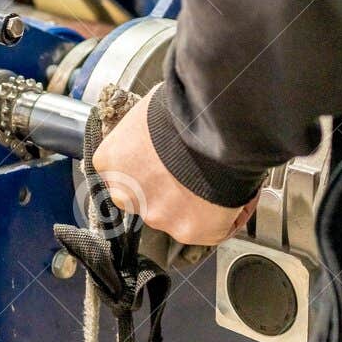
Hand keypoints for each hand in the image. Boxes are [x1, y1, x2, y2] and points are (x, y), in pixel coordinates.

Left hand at [90, 86, 253, 246]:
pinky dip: (222, 218)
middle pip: (144, 199)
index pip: (124, 175)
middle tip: (191, 175)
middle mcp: (125, 193)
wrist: (216, 124)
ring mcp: (155, 215)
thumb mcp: (148, 112)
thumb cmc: (184, 110)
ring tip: (215, 182)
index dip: (148, 169)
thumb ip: (144, 133)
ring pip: (175, 216)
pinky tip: (232, 197)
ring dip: (191, 205)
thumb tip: (155, 132)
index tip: (164, 166)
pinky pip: (209, 230)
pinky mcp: (187, 231)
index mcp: (109, 161)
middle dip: (165, 191)